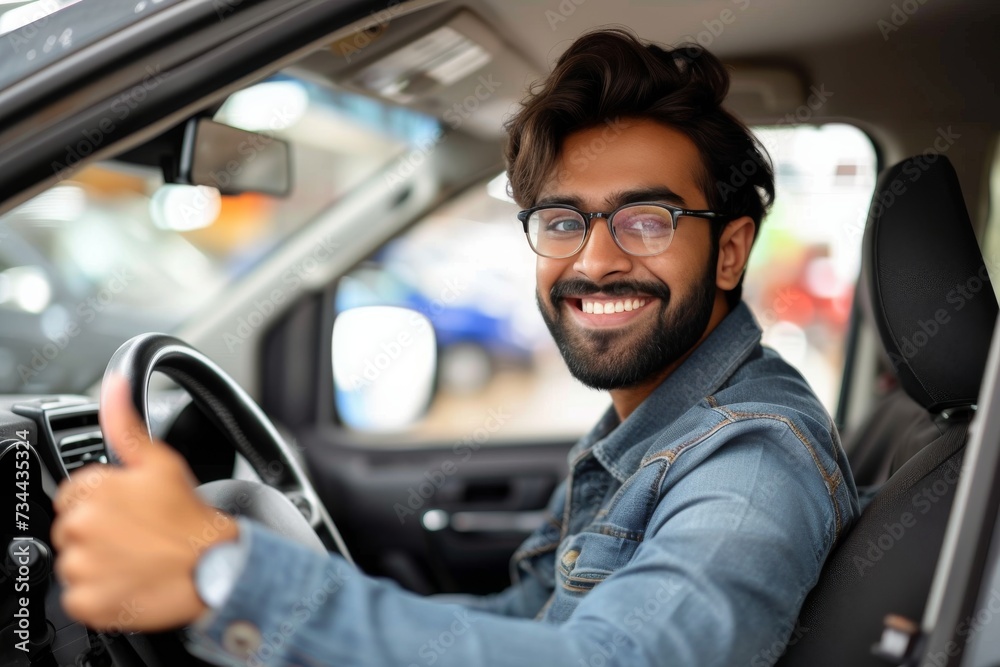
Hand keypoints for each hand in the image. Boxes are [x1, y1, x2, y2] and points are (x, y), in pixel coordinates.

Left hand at [51, 375, 238, 631]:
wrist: (216, 567)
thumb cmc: (191, 517)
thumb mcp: (161, 462)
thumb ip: (126, 423)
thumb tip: (113, 382)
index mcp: (94, 490)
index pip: (75, 494)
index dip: (105, 500)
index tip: (131, 510)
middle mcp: (82, 528)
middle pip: (72, 528)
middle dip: (99, 530)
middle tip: (138, 534)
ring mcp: (83, 567)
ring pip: (74, 562)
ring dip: (98, 562)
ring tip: (136, 558)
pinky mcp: (88, 602)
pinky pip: (78, 597)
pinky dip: (100, 593)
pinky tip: (129, 581)